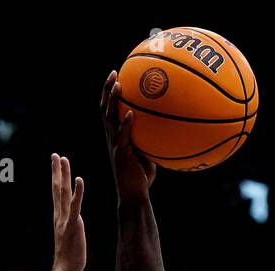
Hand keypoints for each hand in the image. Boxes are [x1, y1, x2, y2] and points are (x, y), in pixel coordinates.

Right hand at [51, 153, 85, 270]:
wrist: (66, 268)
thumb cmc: (69, 256)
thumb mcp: (69, 237)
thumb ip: (70, 227)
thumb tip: (73, 224)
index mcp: (59, 217)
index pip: (56, 194)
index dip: (56, 178)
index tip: (56, 164)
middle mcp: (60, 215)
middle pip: (57, 189)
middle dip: (57, 171)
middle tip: (56, 155)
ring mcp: (66, 219)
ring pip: (63, 193)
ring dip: (64, 175)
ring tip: (64, 160)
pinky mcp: (74, 225)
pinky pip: (75, 205)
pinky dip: (77, 192)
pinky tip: (79, 179)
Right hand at [101, 70, 156, 199]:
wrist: (134, 193)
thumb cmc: (142, 176)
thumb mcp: (148, 153)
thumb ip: (152, 138)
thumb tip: (168, 126)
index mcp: (116, 135)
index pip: (110, 109)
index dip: (110, 93)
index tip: (116, 75)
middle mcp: (112, 137)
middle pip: (105, 108)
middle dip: (108, 89)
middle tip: (114, 73)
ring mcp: (115, 144)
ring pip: (109, 118)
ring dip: (113, 101)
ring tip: (118, 86)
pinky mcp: (121, 153)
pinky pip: (122, 136)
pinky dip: (126, 124)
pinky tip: (131, 114)